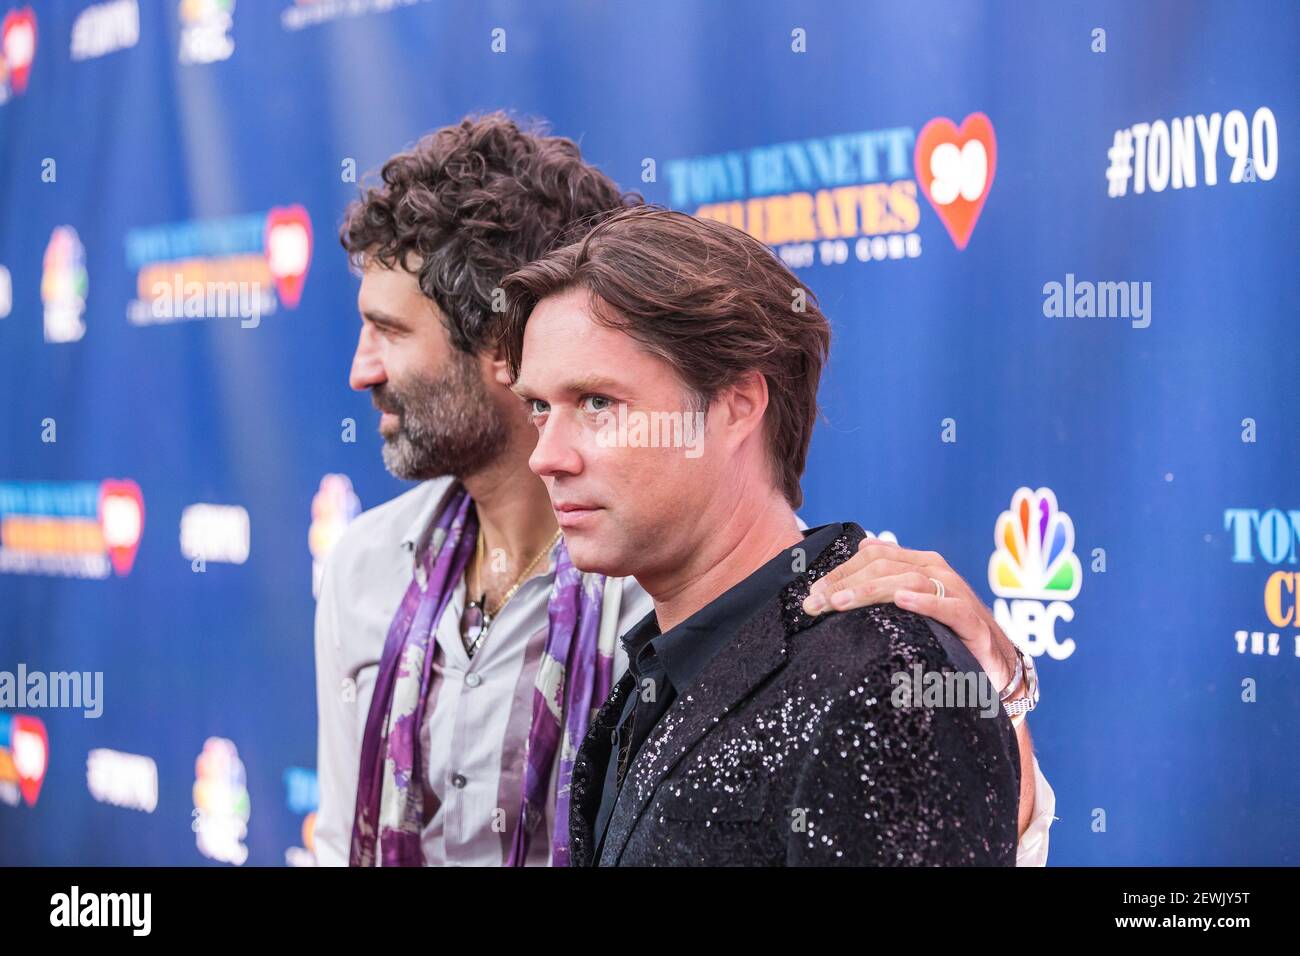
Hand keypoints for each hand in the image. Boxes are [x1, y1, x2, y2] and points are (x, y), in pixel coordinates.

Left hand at [802, 537, 1018, 690]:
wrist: (996, 665)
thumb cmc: (945, 634)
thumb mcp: (911, 607)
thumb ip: (886, 585)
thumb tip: (852, 562)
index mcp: (919, 564)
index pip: (872, 556)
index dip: (839, 572)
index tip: (811, 594)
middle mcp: (936, 572)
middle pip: (882, 565)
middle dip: (844, 583)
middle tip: (815, 603)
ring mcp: (955, 593)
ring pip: (907, 580)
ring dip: (869, 590)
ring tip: (840, 603)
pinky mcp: (972, 621)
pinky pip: (947, 607)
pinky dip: (924, 602)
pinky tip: (901, 601)